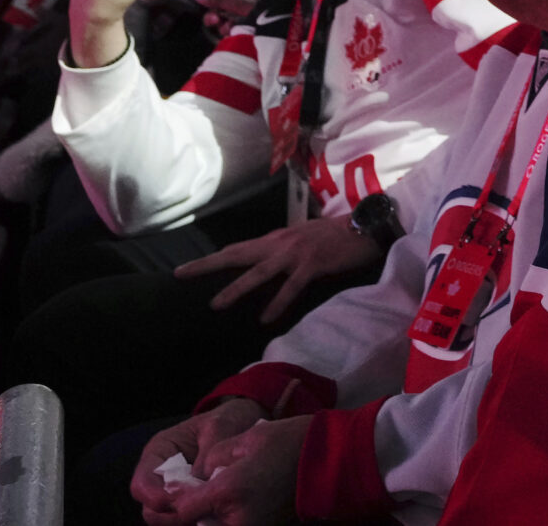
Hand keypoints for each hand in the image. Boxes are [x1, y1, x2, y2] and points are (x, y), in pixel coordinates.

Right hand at [132, 399, 259, 521]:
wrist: (244, 425)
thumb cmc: (229, 421)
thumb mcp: (221, 426)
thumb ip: (208, 452)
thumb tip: (199, 482)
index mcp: (159, 452)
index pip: (142, 484)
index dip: (155, 497)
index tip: (180, 501)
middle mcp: (160, 476)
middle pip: (151, 510)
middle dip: (172, 514)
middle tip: (201, 510)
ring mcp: (175, 493)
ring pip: (168, 519)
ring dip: (186, 520)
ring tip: (211, 512)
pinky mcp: (192, 504)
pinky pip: (188, 520)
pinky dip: (199, 520)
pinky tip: (217, 514)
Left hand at [160, 415, 306, 525]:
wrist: (337, 458)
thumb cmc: (293, 441)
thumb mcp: (247, 438)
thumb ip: (213, 458)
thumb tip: (198, 476)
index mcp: (229, 491)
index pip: (182, 509)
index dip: (174, 499)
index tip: (174, 490)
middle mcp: (238, 518)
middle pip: (197, 523)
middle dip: (194, 508)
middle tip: (195, 491)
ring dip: (212, 516)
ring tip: (222, 494)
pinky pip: (236, 525)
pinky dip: (230, 517)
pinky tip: (240, 500)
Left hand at [174, 215, 381, 322]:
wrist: (365, 227)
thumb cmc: (336, 236)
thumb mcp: (303, 239)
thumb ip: (283, 250)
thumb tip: (264, 266)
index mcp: (277, 238)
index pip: (238, 249)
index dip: (212, 259)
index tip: (186, 269)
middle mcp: (281, 243)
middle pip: (238, 254)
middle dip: (208, 265)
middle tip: (182, 274)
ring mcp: (296, 253)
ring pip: (260, 272)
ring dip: (237, 288)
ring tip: (217, 304)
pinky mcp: (313, 264)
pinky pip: (291, 286)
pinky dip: (277, 302)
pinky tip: (265, 319)